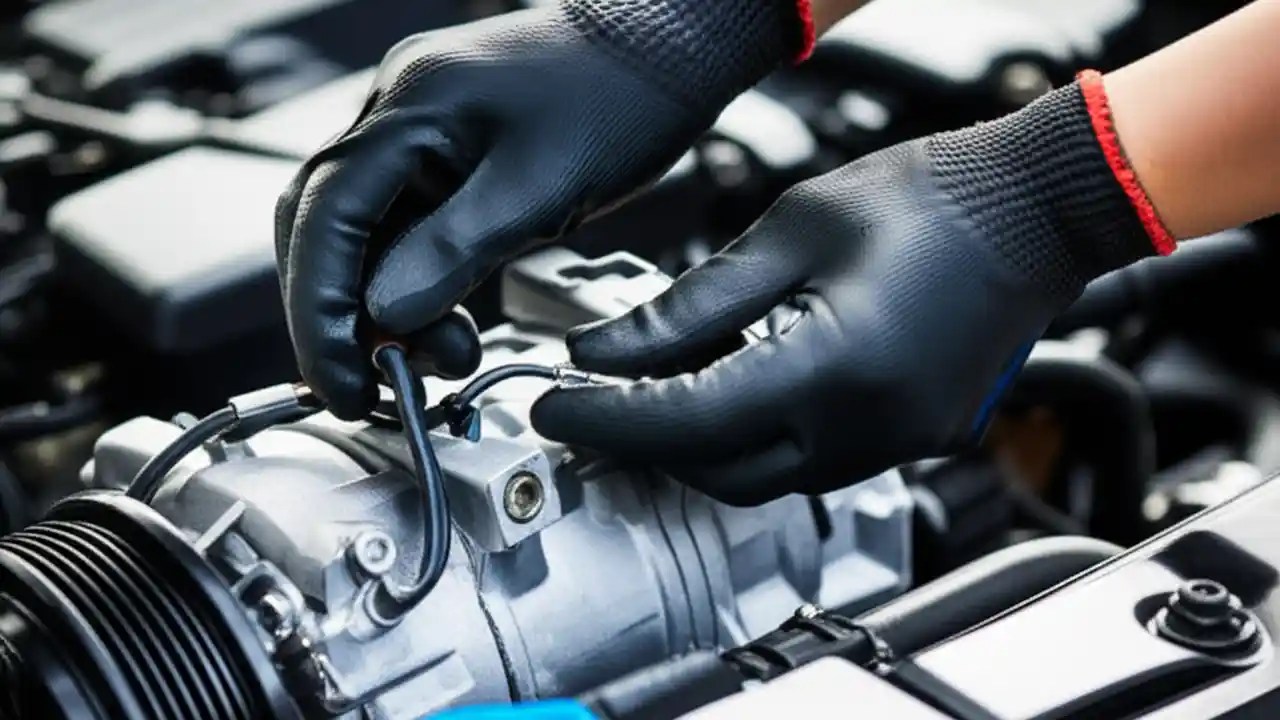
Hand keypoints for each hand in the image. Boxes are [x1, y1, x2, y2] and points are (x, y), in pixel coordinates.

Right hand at [275, 2, 805, 418]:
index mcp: (408, 106)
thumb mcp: (540, 187)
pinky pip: (409, 227)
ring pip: (368, 235)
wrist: (670, 46)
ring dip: (387, 307)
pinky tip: (446, 322)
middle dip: (339, 315)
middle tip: (370, 385)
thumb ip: (453, 250)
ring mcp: (422, 132)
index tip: (341, 379)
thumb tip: (384, 316)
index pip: (323, 216)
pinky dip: (418, 282)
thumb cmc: (622, 93)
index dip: (318, 309)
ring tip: (441, 358)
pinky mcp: (450, 153)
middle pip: (325, 227)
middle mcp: (399, 113)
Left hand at [532, 79, 1163, 504]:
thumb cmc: (926, 200)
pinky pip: (812, 464)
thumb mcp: (787, 235)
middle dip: (645, 444)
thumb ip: (690, 307)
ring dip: (700, 446)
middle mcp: (867, 428)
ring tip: (654, 393)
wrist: (1030, 210)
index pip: (685, 422)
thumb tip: (606, 351)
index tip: (554, 405)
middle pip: (719, 471)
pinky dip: (756, 440)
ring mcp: (897, 445)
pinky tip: (731, 392)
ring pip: (764, 479)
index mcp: (833, 369)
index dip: (606, 419)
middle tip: (593, 401)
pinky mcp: (911, 441)